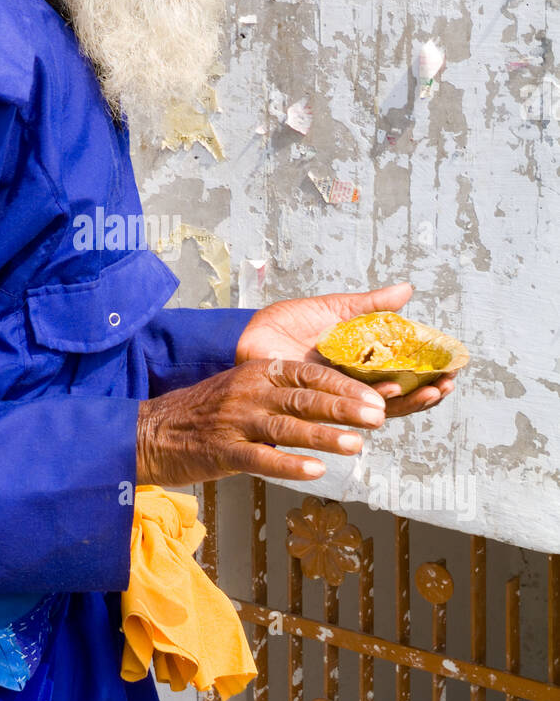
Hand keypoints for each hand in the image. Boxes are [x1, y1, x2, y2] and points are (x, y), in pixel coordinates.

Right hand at [136, 358, 387, 487]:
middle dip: (344, 407)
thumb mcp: (244, 388)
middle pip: (304, 398)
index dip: (345, 385)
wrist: (152, 431)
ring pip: (286, 428)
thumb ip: (282, 392)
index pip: (309, 375)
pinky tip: (314, 471)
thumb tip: (332, 402)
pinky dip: (289, 465)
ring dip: (323, 436)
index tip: (377, 396)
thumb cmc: (205, 413)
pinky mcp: (222, 451)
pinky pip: (260, 459)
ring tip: (355, 445)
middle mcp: (249, 392)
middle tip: (379, 417)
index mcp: (258, 372)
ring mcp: (235, 422)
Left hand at [233, 281, 456, 419]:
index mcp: (360, 363)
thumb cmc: (286, 323)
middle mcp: (351, 385)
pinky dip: (369, 404)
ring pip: (379, 408)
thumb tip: (407, 290)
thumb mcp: (335, 308)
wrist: (248, 334)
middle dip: (427, 392)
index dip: (429, 374)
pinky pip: (345, 409)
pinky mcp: (316, 403)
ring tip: (429, 391)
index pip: (404, 374)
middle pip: (399, 396)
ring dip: (408, 401)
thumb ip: (370, 305)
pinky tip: (389, 398)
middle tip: (446, 385)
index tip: (452, 369)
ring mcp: (335, 396)